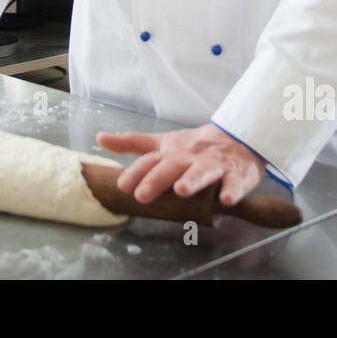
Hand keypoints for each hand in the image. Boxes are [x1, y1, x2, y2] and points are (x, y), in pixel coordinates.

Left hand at [97, 124, 265, 205]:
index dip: (137, 172)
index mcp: (172, 153)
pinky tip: (225, 200)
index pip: (151, 161)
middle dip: (157, 180)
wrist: (237, 138)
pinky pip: (235, 183)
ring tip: (181, 190)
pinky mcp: (236, 174)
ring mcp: (214, 166)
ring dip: (192, 179)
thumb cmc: (194, 147)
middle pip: (172, 166)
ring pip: (203, 171)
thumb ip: (132, 143)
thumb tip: (100, 138)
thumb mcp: (162, 143)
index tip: (123, 185)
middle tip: (143, 195)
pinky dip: (231, 190)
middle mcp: (190, 158)